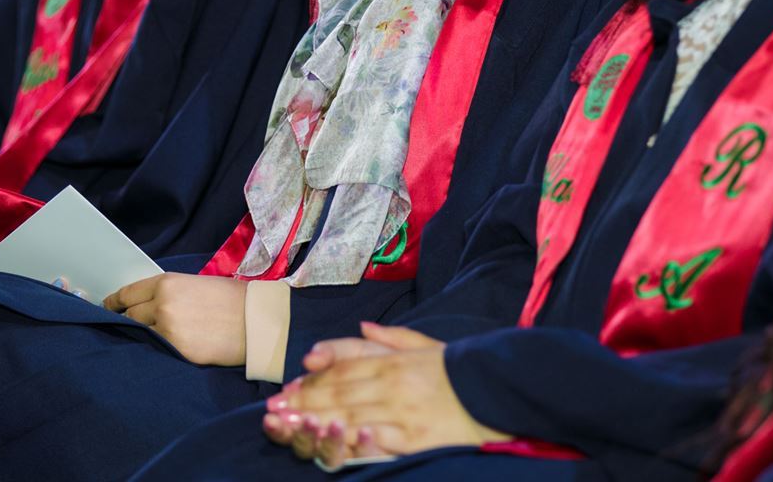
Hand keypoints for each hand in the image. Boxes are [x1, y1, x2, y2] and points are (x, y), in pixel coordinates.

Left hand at [103, 272, 247, 366]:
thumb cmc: (232, 299)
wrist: (256, 320)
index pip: (128, 294)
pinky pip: (158, 349)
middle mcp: (162, 304)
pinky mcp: (177, 350)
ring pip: (142, 334)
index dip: (114, 302)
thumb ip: (171, 293)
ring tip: (150, 338)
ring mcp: (168, 329)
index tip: (107, 307)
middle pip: (131, 315)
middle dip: (128, 320)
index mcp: (168, 283)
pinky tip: (163, 348)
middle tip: (126, 326)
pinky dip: (158, 348)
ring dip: (144, 336)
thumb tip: (151, 304)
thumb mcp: (197, 285)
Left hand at [263, 323, 507, 467]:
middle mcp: (393, 384)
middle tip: (274, 411)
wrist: (498, 390)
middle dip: (303, 402)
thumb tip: (363, 329)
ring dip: (314, 421)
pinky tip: (329, 442)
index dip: (312, 380)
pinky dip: (350, 441)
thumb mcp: (427, 345)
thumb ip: (392, 338)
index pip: (343, 369)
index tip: (287, 388)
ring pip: (349, 415)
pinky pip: (375, 440)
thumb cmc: (461, 370)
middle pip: (339, 393)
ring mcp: (402, 412)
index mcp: (394, 361)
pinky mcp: (414, 437)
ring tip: (289, 427)